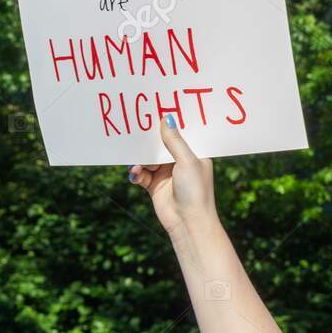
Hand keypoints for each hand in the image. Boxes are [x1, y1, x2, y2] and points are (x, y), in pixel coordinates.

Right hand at [129, 115, 216, 233]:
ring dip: (141, 159)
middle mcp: (180, 162)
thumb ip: (174, 140)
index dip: (169, 123)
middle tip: (136, 129)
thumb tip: (166, 118)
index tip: (156, 109)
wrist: (188, 223)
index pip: (180, 133)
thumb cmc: (195, 191)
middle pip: (161, 144)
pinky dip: (137, 172)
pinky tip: (136, 173)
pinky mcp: (154, 185)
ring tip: (139, 164)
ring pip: (148, 158)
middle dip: (150, 140)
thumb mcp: (186, 161)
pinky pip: (141, 173)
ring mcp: (167, 173)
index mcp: (194, 153)